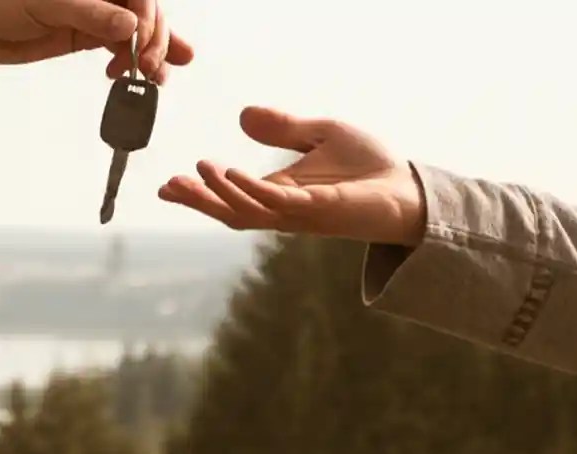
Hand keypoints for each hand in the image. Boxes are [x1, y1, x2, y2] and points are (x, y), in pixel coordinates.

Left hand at [0, 0, 192, 81]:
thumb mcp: (45, 4)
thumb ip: (89, 13)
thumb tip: (129, 24)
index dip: (148, 16)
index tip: (142, 40)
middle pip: (144, 13)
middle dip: (154, 39)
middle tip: (149, 65)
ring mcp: (92, 13)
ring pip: (136, 32)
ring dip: (153, 55)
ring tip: (156, 78)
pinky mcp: (83, 36)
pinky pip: (118, 48)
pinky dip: (133, 63)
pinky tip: (142, 78)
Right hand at [159, 107, 424, 245]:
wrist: (409, 190)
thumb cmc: (370, 167)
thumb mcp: (321, 135)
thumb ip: (284, 128)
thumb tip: (244, 115)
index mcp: (282, 192)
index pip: (232, 198)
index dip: (200, 194)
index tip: (168, 186)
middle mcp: (285, 209)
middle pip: (231, 212)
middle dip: (199, 202)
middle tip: (169, 187)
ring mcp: (300, 214)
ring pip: (248, 212)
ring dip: (219, 195)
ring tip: (198, 170)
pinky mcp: (319, 212)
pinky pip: (276, 203)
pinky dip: (250, 190)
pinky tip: (231, 174)